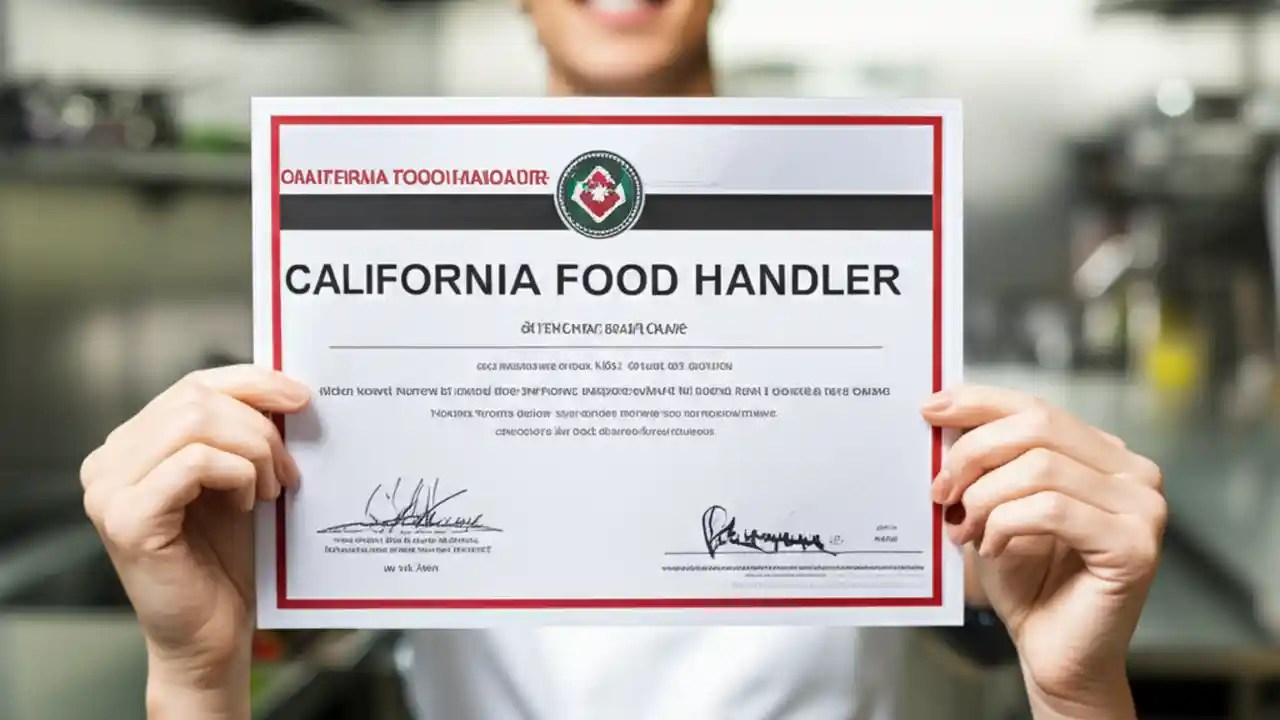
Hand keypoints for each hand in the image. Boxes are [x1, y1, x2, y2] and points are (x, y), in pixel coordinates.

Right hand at [80, 366, 308, 718]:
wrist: (212, 633)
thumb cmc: (225, 559)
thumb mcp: (236, 479)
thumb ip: (241, 432)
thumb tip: (285, 387)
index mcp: (131, 445)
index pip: (193, 385)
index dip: (252, 381)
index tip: (299, 396)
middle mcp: (108, 462)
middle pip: (195, 398)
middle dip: (258, 425)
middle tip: (289, 468)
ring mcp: (109, 490)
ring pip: (195, 423)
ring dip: (253, 450)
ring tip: (272, 488)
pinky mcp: (127, 519)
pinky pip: (194, 463)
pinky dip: (236, 474)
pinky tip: (248, 503)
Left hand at [922, 385, 1165, 718]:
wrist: (1053, 652)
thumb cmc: (1027, 581)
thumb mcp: (995, 505)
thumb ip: (985, 461)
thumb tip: (942, 412)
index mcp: (1104, 455)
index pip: (1036, 408)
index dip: (979, 402)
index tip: (930, 408)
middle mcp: (1134, 473)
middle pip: (1038, 426)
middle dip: (974, 452)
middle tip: (940, 490)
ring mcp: (1143, 508)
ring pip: (1040, 468)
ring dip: (985, 498)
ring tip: (964, 529)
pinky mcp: (1135, 546)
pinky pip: (1050, 510)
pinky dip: (1006, 525)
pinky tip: (993, 548)